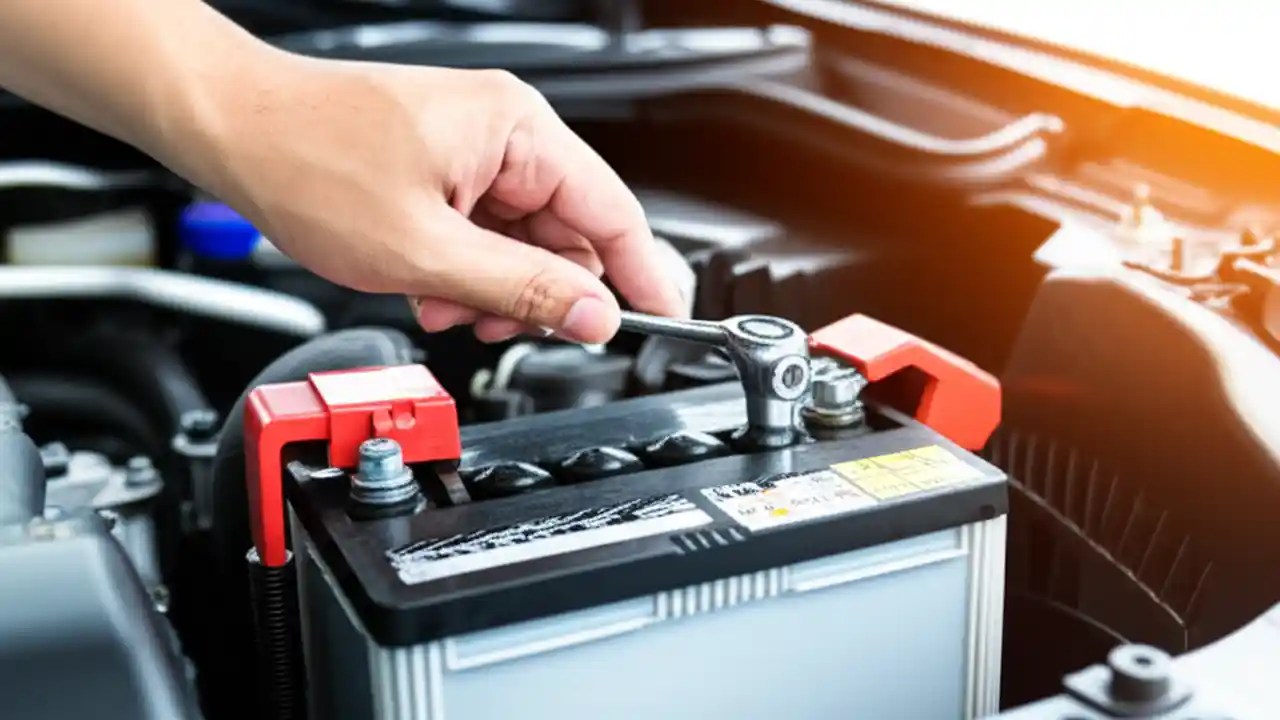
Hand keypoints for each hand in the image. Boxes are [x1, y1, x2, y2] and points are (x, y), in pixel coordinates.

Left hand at [187, 55, 685, 342]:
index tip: (662, 321)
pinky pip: (488, 233)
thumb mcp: (425, 252)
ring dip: (496, 290)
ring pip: (526, 243)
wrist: (234, 130)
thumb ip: (522, 289)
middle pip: (570, 235)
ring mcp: (477, 150)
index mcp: (518, 131)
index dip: (642, 277)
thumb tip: (593, 315)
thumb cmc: (309, 161)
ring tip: (446, 307)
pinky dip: (468, 273)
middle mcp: (506, 132)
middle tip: (504, 327)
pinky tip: (431, 290)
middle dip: (540, 294)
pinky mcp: (449, 169)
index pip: (615, 214)